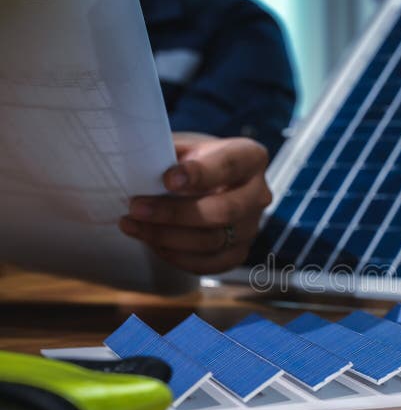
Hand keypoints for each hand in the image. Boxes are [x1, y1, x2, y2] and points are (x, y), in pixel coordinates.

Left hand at [120, 133, 270, 274]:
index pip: (229, 165)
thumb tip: (138, 164)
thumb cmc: (189, 161)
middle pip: (223, 210)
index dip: (199, 174)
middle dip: (175, 213)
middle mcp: (258, 193)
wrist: (200, 184)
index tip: (167, 179)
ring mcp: (251, 226)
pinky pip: (211, 264)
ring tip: (133, 226)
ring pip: (213, 240)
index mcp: (249, 157)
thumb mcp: (180, 145)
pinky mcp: (239, 252)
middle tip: (137, 208)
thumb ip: (166, 150)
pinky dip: (179, 257)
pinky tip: (154, 244)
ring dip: (168, 237)